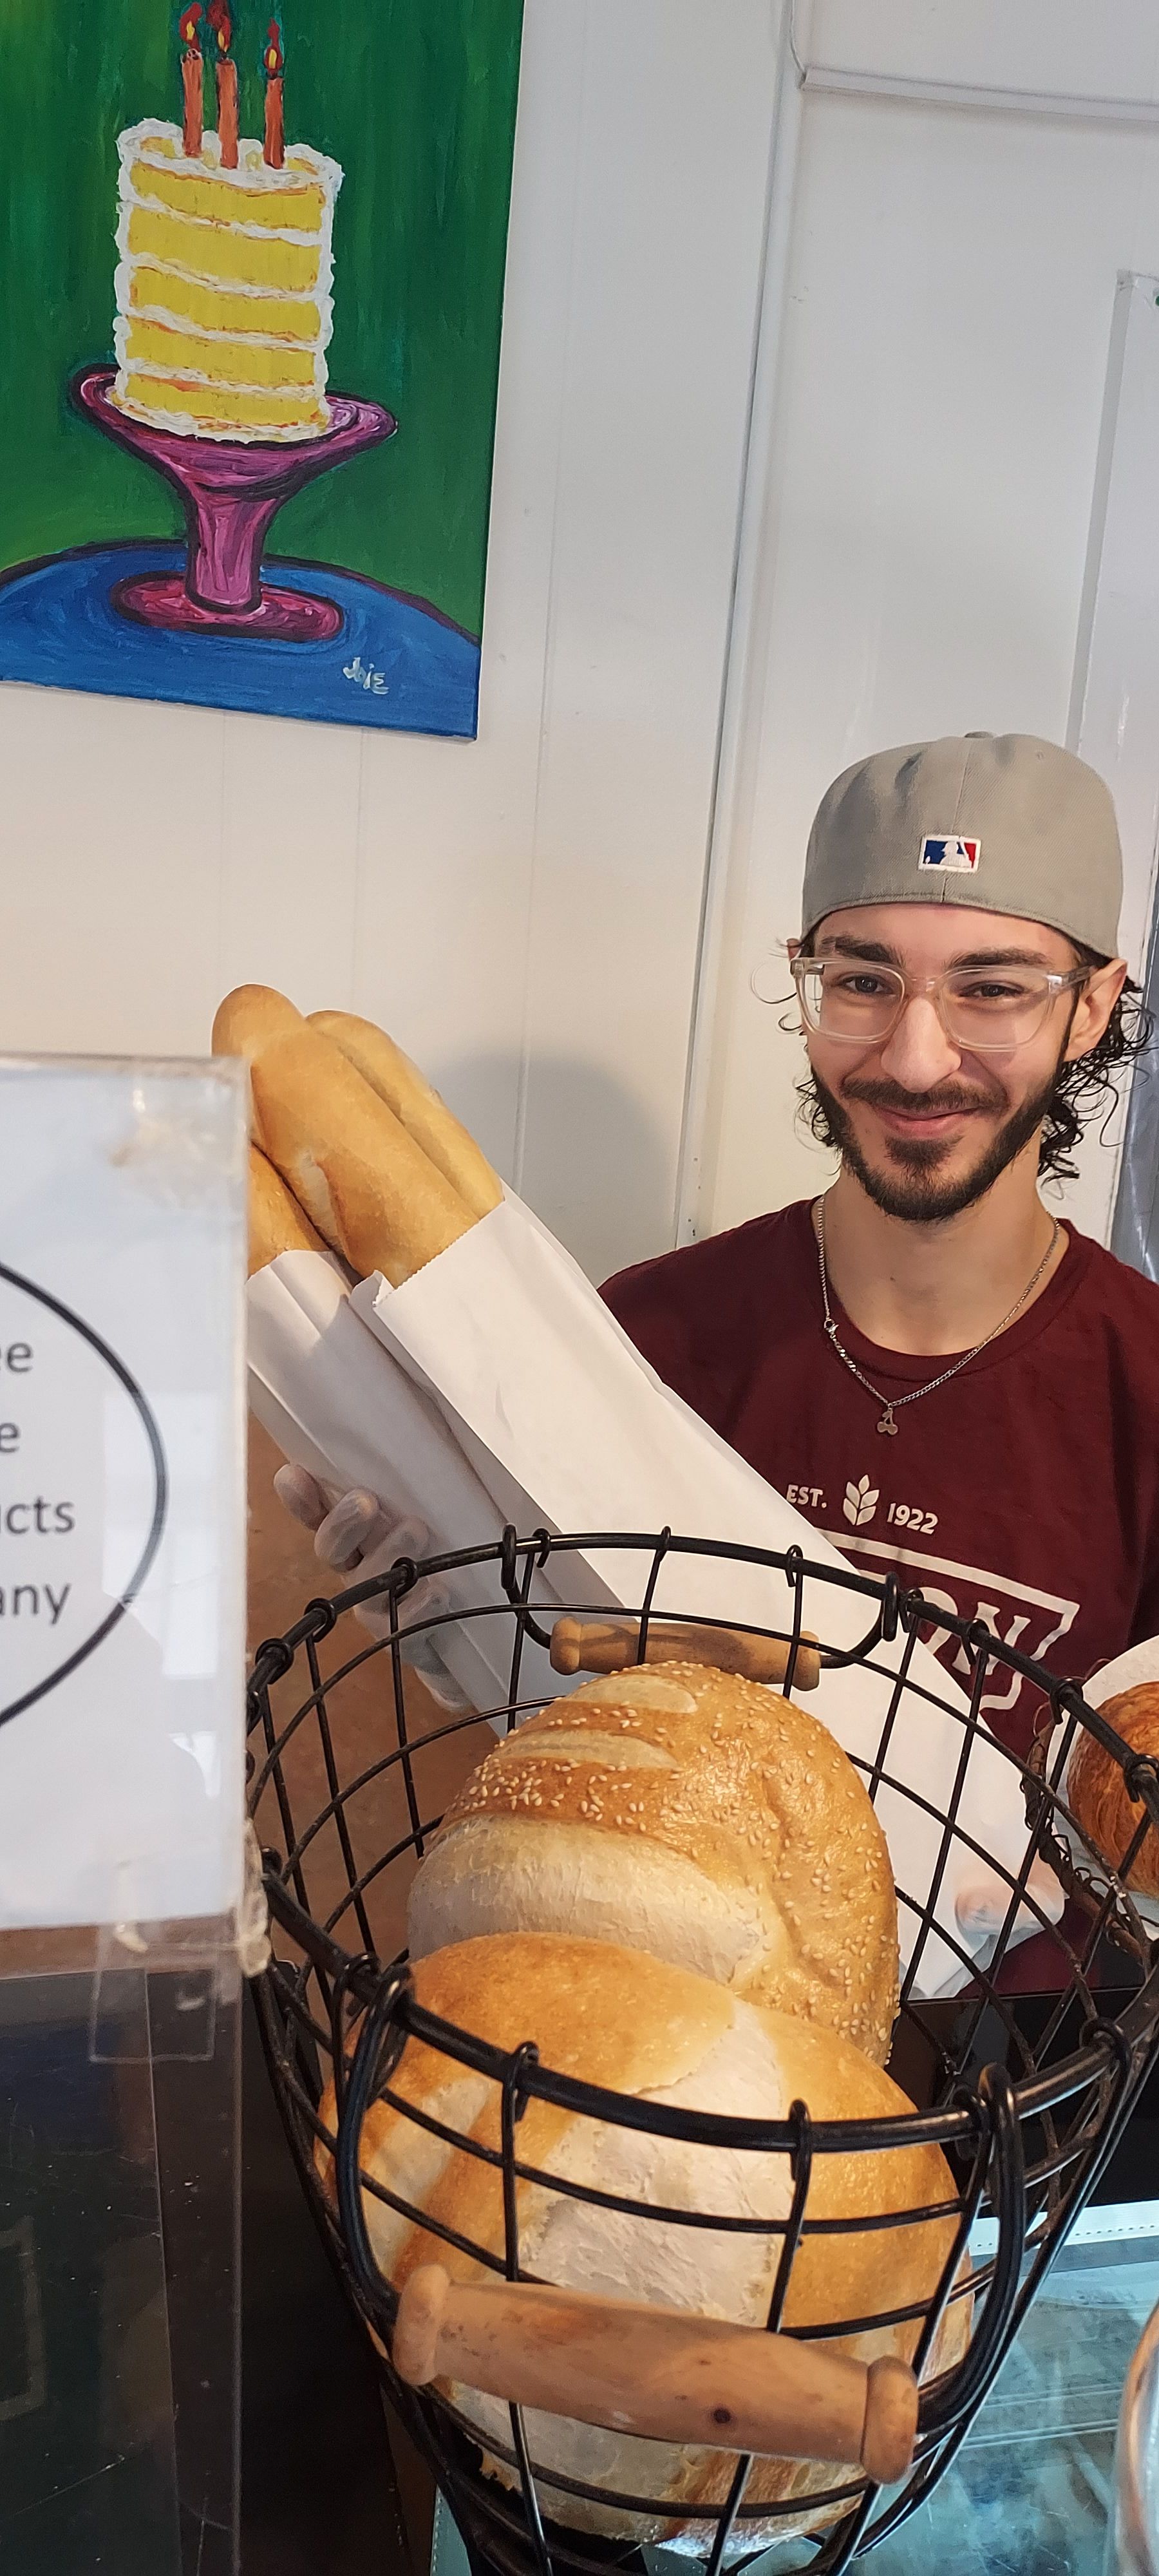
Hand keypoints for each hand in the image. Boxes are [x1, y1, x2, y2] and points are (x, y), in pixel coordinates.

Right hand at [273, 1465, 454, 1667]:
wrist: (465, 1628)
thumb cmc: (441, 1556)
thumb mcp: (425, 1514)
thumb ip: (412, 1484)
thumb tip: (425, 1420)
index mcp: (355, 1537)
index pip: (317, 1514)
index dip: (301, 1498)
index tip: (291, 1474)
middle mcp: (356, 1570)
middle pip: (331, 1548)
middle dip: (343, 1523)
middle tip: (365, 1502)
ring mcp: (376, 1607)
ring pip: (369, 1583)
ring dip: (389, 1555)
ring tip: (416, 1531)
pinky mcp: (403, 1638)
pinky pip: (404, 1622)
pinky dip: (420, 1602)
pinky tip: (438, 1589)